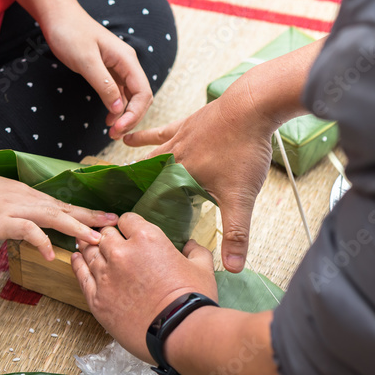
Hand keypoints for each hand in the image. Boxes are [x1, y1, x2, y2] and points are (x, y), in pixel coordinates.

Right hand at [0, 167, 117, 259]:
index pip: (59, 204)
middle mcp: (24, 198)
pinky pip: (26, 229)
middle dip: (91, 216)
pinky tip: (52, 254)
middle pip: (64, 208)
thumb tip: (23, 226)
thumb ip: (11, 214)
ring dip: (76, 228)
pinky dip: (41, 241)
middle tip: (115, 224)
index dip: (82, 212)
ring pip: (53, 216)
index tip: (103, 217)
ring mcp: (13, 207)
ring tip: (96, 239)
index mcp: (23, 195)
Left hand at [41, 3, 152, 139]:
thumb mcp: (85, 60)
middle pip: (140, 97)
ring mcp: (118, 67)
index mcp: (127, 60)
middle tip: (114, 135)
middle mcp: (127, 64)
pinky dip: (116, 107)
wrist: (58, 16)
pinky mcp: (107, 70)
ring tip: (111, 131)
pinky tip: (108, 118)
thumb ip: (103, 84)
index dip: (135, 114)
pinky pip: (118, 93)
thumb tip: (119, 109)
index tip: (118, 128)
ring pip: (130, 97)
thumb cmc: (70, 33)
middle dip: (131, 117)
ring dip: (124, 115)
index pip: (143, 92)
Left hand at [71, 212, 216, 363]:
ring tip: (88, 244)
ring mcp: (106, 275)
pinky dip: (78, 263)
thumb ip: (195, 250)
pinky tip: (78, 258)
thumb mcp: (202, 267)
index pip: (127, 220)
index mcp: (147, 238)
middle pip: (105, 234)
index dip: (128, 225)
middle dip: (109, 235)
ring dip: (91, 246)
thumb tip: (190, 245)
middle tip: (112, 241)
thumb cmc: (193, 300)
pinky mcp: (97, 298)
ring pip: (89, 250)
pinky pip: (81, 274)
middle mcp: (122, 252)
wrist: (180, 333)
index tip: (129, 231)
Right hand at [124, 83, 278, 272]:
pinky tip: (131, 138)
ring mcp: (180, 136)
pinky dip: (145, 136)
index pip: (157, 200)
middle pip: (150, 177)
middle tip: (125, 203)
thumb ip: (236, 233)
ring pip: (151, 155)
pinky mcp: (189, 122)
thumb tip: (233, 268)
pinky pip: (161, 131)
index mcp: (182, 175)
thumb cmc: (244, 149)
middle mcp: (174, 155)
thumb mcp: (241, 197)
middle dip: (140, 191)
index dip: (147, 214)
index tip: (133, 227)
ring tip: (122, 176)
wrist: (251, 106)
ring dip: (139, 165)